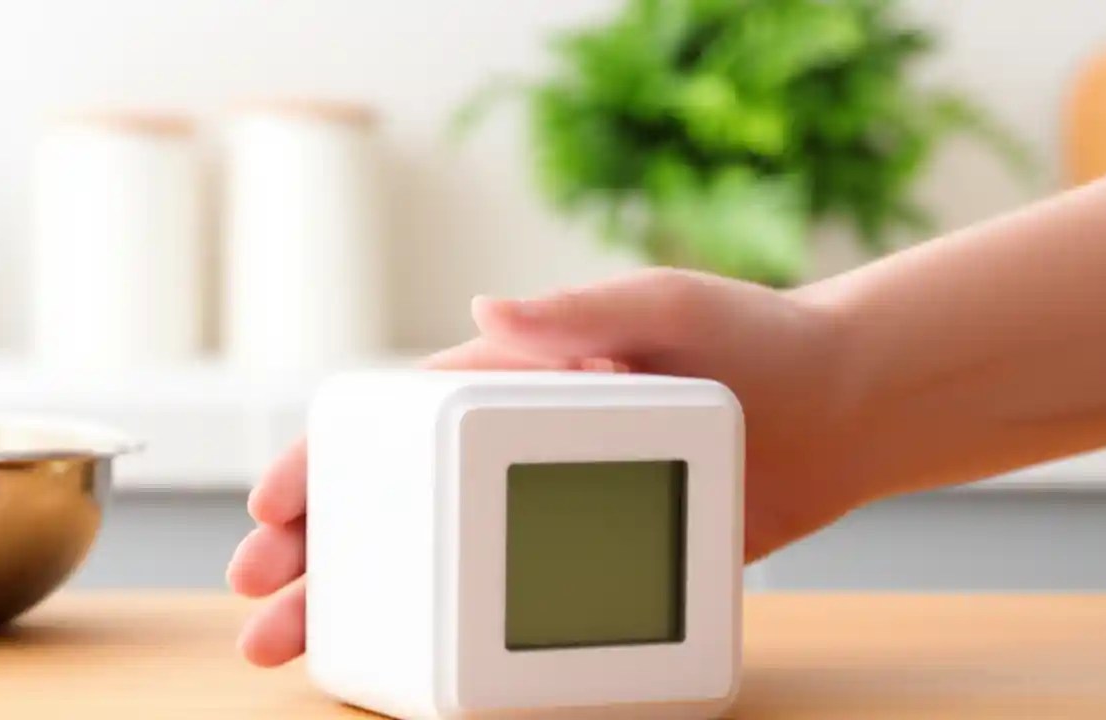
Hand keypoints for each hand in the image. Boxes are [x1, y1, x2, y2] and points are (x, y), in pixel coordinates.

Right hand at [229, 268, 872, 666]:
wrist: (843, 406)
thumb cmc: (753, 340)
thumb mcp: (666, 304)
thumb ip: (577, 311)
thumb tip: (481, 311)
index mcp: (512, 377)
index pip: (393, 420)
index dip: (326, 463)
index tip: (272, 508)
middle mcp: (517, 442)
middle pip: (395, 499)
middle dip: (319, 549)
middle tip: (262, 601)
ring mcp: (552, 501)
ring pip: (438, 556)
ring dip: (367, 599)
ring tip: (304, 648)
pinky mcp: (598, 550)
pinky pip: (511, 594)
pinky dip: (455, 626)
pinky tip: (417, 661)